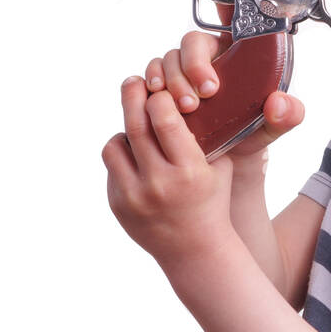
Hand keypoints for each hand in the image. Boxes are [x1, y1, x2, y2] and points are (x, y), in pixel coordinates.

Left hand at [102, 75, 234, 271]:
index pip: (165, 119)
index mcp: (188, 170)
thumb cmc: (211, 199)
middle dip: (132, 96)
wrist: (196, 250)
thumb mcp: (218, 166)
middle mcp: (158, 183)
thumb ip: (203, 134)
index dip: (160, 97)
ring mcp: (134, 196)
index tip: (161, 89)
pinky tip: (136, 156)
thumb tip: (184, 92)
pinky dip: (123, 156)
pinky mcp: (117, 204)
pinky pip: (112, 166)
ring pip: (115, 145)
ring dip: (125, 131)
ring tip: (137, 129)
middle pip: (135, 125)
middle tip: (133, 81)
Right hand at [144, 0, 305, 167]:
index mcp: (242, 51)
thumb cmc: (251, 134)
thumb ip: (287, 115)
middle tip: (208, 90)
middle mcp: (211, 54)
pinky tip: (159, 97)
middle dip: (196, 62)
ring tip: (189, 107)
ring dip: (176, 79)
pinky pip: (152, 73)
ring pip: (171, 57)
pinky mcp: (164, 85)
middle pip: (194, 40)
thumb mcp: (273, 126)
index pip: (233, 11)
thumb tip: (280, 104)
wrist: (225, 161)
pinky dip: (153, 83)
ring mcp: (184, 68)